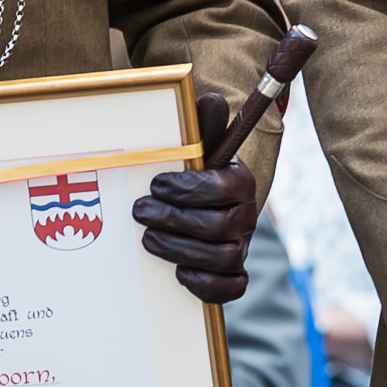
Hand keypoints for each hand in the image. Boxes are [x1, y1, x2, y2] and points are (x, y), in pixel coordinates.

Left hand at [131, 92, 257, 302]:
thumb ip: (202, 126)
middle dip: (174, 220)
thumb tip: (212, 99)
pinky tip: (178, 272)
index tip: (156, 184)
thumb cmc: (195, 173)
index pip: (224, 188)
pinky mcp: (232, 273)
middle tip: (140, 211)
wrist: (203, 203)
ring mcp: (240, 246)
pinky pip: (231, 287)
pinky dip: (205, 284)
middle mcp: (246, 216)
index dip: (188, 189)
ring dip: (179, 250)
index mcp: (239, 182)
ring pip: (221, 258)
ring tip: (148, 238)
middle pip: (219, 227)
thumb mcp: (197, 147)